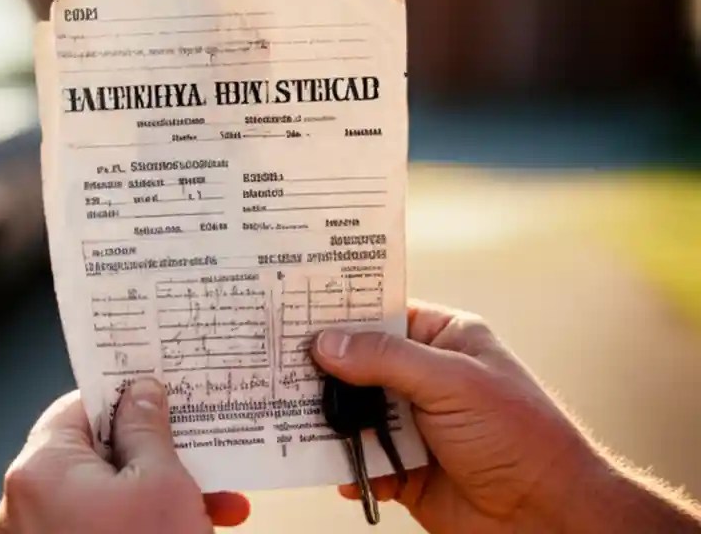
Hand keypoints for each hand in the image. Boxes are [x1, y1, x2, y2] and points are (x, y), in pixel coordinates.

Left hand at [0, 379, 248, 532]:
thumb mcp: (162, 483)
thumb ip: (149, 428)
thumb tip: (142, 393)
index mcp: (39, 469)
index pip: (78, 406)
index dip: (124, 397)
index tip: (160, 394)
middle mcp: (25, 503)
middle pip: (93, 455)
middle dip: (154, 454)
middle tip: (199, 451)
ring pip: (102, 497)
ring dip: (157, 494)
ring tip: (215, 502)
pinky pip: (98, 530)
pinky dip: (139, 525)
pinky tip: (194, 528)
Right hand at [312, 301, 623, 532]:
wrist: (547, 514)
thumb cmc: (520, 435)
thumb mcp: (453, 382)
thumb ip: (386, 359)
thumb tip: (326, 342)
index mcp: (444, 340)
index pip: (382, 315)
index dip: (341, 313)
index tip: (293, 311)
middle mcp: (424, 377)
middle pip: (357, 365)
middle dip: (323, 371)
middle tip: (276, 366)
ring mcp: (412, 423)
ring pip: (353, 414)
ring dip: (329, 421)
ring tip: (291, 417)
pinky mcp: (404, 468)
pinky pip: (360, 462)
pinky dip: (345, 467)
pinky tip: (334, 470)